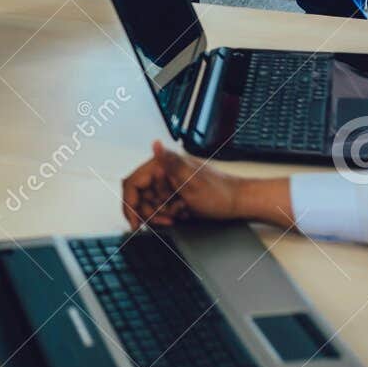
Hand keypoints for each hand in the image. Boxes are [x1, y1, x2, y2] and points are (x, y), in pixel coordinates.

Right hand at [121, 141, 241, 229]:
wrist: (237, 202)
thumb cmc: (219, 193)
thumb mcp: (192, 181)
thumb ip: (170, 163)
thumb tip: (156, 144)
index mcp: (164, 164)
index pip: (132, 184)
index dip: (130, 205)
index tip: (135, 222)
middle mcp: (164, 170)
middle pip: (139, 197)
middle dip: (151, 211)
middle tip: (167, 218)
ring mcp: (168, 182)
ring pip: (149, 203)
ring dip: (161, 213)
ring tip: (181, 212)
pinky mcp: (173, 191)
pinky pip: (160, 206)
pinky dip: (169, 213)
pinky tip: (183, 212)